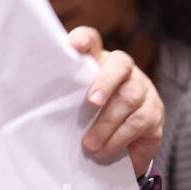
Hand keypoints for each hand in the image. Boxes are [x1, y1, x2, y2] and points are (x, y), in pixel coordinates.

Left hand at [68, 26, 163, 176]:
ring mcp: (143, 88)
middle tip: (91, 102)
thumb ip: (65, 96)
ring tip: (90, 144)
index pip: (92, 40)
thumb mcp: (76, 103)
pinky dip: (119, 138)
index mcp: (99, 61)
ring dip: (107, 123)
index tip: (74, 45)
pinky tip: (105, 149)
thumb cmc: (89, 115)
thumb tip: (36, 104)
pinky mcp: (154, 111)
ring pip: (129, 98)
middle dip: (105, 83)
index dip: (84, 39)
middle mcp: (125, 70)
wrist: (123, 140)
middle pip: (119, 66)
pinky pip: (139, 122)